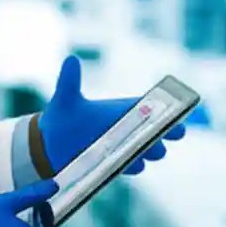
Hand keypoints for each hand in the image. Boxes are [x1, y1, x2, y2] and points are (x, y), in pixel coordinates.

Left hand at [37, 56, 185, 175]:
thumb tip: (71, 60)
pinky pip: (126, 166)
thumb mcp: (65, 99)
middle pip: (150, 132)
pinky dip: (131, 166)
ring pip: (142, 150)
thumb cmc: (60, 117)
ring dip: (149, 151)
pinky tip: (135, 165)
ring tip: (153, 152)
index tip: (178, 115)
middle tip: (165, 137)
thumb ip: (69, 81)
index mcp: (119, 111)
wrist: (47, 145)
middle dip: (160, 135)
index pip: (147, 109)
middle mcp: (123, 129)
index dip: (164, 112)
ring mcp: (118, 148)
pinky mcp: (111, 165)